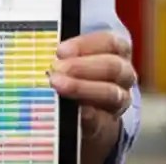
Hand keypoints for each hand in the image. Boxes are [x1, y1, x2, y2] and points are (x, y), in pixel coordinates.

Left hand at [49, 31, 135, 148]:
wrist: (84, 112)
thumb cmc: (75, 73)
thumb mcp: (72, 57)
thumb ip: (64, 54)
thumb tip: (42, 48)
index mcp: (117, 51)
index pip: (109, 42)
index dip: (85, 45)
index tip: (60, 50)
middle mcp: (124, 74)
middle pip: (113, 67)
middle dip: (82, 67)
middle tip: (56, 68)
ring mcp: (120, 100)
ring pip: (112, 93)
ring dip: (82, 88)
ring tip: (58, 85)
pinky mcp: (110, 123)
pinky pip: (103, 120)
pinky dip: (88, 116)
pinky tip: (74, 110)